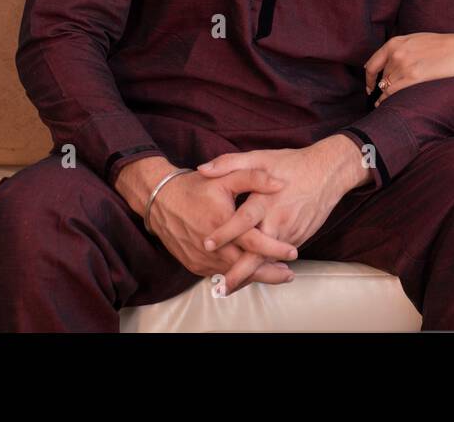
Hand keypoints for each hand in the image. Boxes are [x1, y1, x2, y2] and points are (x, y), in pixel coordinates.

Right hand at [134, 163, 298, 293]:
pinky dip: (235, 274)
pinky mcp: (195, 265)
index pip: (254, 243)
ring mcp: (202, 259)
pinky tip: (249, 271)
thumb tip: (280, 183)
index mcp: (223, 224)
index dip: (275, 250)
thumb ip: (254, 178)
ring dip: (253, 275)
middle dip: (269, 273)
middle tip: (288, 275)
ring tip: (275, 274)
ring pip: (233, 274)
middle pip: (246, 267)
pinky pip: (219, 274)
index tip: (293, 253)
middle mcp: (212, 247)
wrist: (160, 201)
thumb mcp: (226, 177)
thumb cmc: (195, 188)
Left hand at [193, 139, 364, 293]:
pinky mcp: (298, 238)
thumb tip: (203, 169)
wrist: (329, 172)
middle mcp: (278, 220)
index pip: (242, 221)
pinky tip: (252, 275)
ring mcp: (290, 232)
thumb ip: (230, 163)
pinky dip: (266, 266)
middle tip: (221, 287)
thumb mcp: (261, 157)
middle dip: (239, 272)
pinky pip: (279, 256)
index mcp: (265, 200)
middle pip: (257, 252)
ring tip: (230, 287)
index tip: (207, 245)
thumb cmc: (292, 164)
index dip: (225, 234)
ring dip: (251, 274)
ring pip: (269, 259)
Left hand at [364, 32, 453, 101]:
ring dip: (383, 94)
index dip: (369, 76)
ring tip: (381, 102)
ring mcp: (403, 66)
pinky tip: (383, 104)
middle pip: (381, 75)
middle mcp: (396, 54)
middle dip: (380, 85)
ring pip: (385, 85)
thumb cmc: (441, 45)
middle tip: (378, 94)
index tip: (369, 83)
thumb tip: (386, 61)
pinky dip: (384, 100)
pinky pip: (391, 92)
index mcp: (395, 43)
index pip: (373, 63)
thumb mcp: (414, 39)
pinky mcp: (413, 78)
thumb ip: (399, 48)